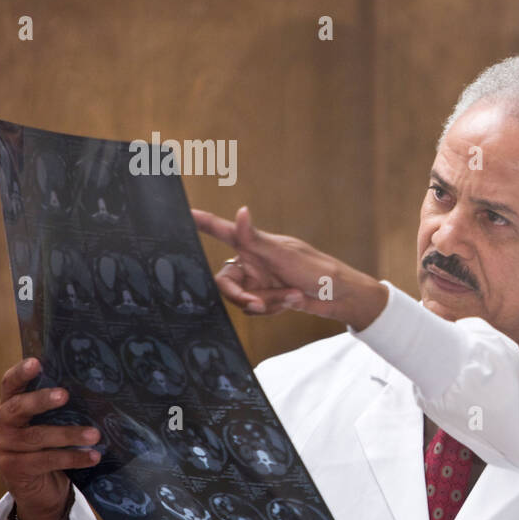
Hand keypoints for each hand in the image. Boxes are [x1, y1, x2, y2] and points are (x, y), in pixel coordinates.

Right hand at [0, 358, 98, 519]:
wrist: (38, 491)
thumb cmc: (48, 448)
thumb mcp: (49, 424)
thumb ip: (58, 409)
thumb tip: (94, 389)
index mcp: (7, 407)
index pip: (10, 385)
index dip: (21, 373)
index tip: (37, 362)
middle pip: (18, 407)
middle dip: (42, 400)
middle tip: (65, 394)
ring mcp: (2, 448)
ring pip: (36, 437)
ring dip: (69, 434)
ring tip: (95, 434)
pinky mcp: (12, 469)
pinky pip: (45, 461)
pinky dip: (72, 458)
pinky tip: (93, 456)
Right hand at [192, 205, 388, 329]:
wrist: (341, 298)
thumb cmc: (317, 269)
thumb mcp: (284, 254)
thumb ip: (255, 238)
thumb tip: (240, 210)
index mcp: (254, 244)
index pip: (220, 230)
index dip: (200, 223)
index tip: (178, 213)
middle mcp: (253, 261)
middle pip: (225, 280)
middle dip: (241, 294)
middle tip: (256, 302)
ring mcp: (259, 281)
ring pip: (242, 298)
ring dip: (267, 302)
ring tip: (291, 295)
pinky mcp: (268, 298)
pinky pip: (256, 309)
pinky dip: (273, 308)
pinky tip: (293, 301)